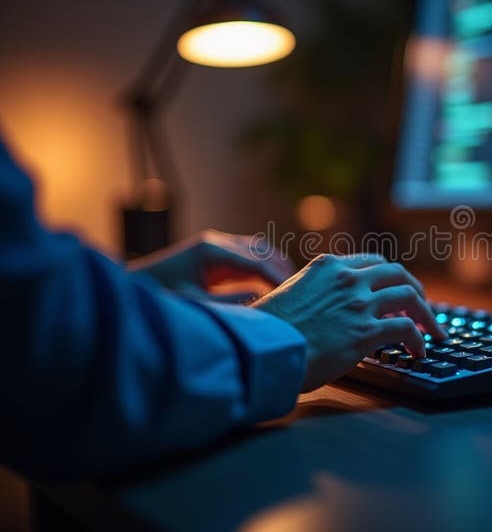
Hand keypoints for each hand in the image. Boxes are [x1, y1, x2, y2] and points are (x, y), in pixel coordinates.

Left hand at [128, 229, 293, 302]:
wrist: (135, 290)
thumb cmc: (162, 298)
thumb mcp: (198, 304)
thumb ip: (231, 301)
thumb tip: (262, 297)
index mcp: (212, 250)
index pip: (257, 262)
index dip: (278, 279)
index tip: (294, 295)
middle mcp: (217, 242)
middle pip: (263, 251)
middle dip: (282, 271)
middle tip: (301, 292)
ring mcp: (218, 245)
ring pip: (259, 250)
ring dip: (276, 267)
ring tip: (291, 289)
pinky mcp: (217, 254)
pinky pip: (249, 257)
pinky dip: (264, 269)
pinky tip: (274, 287)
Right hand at [254, 253, 446, 391]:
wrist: (263, 348)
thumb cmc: (267, 330)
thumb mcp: (288, 295)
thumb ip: (311, 293)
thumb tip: (317, 310)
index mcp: (327, 266)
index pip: (371, 263)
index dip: (388, 277)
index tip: (395, 289)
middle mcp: (348, 279)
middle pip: (397, 274)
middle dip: (414, 289)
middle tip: (421, 305)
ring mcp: (360, 303)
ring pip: (409, 297)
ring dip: (426, 314)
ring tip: (432, 330)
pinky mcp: (367, 330)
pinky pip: (406, 329)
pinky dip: (419, 338)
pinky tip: (418, 350)